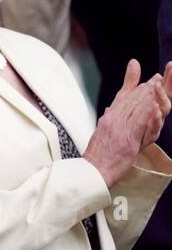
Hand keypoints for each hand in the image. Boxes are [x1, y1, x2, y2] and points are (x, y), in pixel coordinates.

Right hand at [84, 60, 171, 187]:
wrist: (93, 171)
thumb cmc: (98, 155)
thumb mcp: (101, 132)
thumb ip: (109, 119)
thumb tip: (110, 108)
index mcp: (108, 119)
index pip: (124, 100)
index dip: (136, 87)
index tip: (147, 79)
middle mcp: (113, 121)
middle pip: (131, 102)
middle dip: (145, 88)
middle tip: (156, 78)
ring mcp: (120, 131)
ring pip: (136, 110)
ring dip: (148, 96)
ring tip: (157, 86)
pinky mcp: (127, 141)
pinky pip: (139, 126)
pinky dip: (147, 115)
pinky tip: (154, 106)